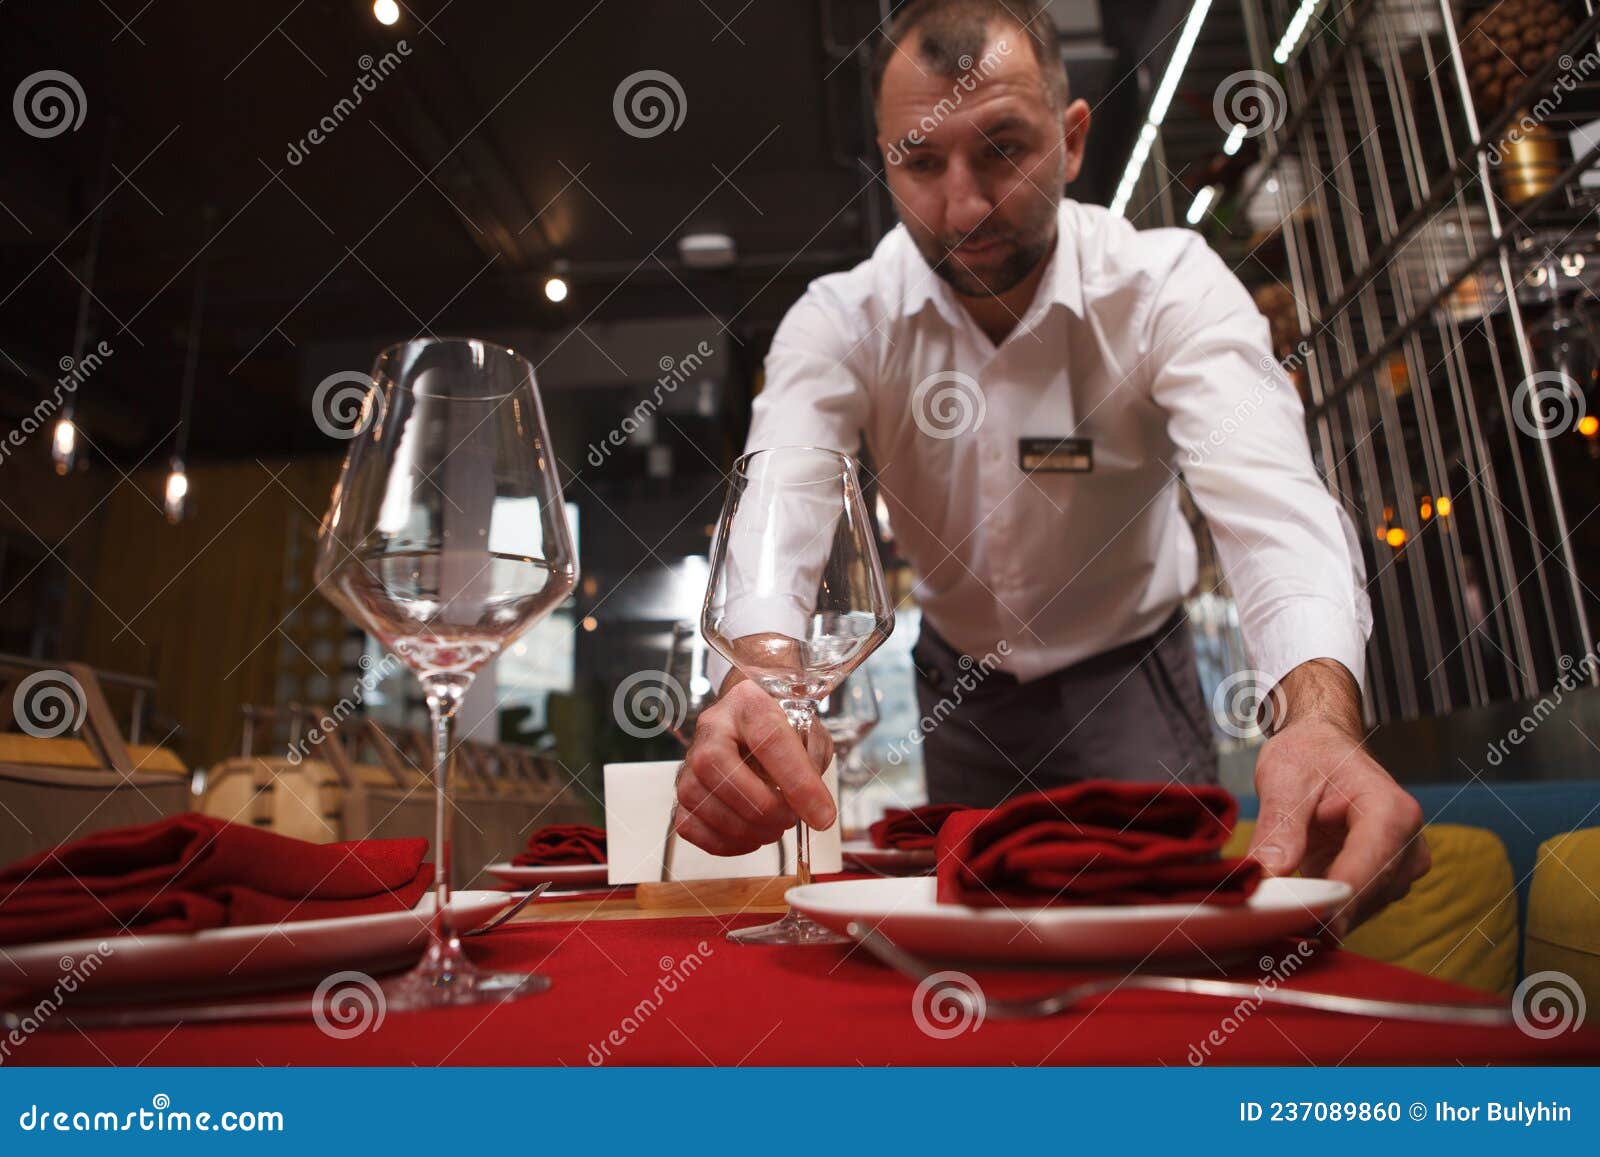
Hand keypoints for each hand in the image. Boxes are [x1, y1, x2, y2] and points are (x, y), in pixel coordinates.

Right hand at [674, 680, 836, 855]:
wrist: (749, 718)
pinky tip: (750, 836)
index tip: (823, 815)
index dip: (798, 783)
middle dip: (764, 809)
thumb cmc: (781, 725)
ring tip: (773, 827)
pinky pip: (689, 825)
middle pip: (722, 772)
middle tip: (791, 818)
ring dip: (746, 829)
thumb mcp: (809, 732)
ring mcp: (689, 759)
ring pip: (701, 802)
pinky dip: (724, 842)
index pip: (770, 740)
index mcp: (750, 703)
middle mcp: (712, 727)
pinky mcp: (680, 790)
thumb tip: (816, 812)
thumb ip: (812, 765)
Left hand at [1245, 660, 1429, 935]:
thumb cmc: (1309, 755)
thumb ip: (1279, 827)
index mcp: (1391, 812)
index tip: (1297, 922)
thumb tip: (1266, 875)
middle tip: (1269, 918)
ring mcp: (1399, 868)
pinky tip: (1291, 906)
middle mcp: (1407, 845)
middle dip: (1319, 912)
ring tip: (1275, 908)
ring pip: (1358, 910)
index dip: (1334, 902)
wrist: (1324, 749)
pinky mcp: (1382, 882)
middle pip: (1365, 896)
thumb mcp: (1284, 779)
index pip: (1368, 870)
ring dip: (1318, 915)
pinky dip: (1321, 910)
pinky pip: (1351, 909)